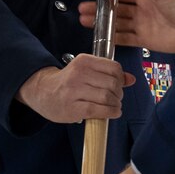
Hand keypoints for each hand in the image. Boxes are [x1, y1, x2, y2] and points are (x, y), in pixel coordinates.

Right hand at [16, 55, 133, 122]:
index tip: (118, 85)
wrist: (42, 92)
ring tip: (114, 105)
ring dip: (116, 104)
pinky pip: (100, 110)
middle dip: (119, 93)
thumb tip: (132, 79)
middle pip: (112, 84)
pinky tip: (113, 112)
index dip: (121, 78)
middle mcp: (79, 74)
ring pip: (107, 97)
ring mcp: (75, 91)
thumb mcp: (86, 71)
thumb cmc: (67, 82)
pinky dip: (111, 112)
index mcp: (83, 61)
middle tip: (117, 97)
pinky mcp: (73, 107)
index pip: (114, 68)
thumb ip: (108, 73)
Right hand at [79, 0, 174, 53]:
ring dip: (102, 22)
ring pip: (117, 23)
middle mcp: (141, 10)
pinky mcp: (144, 40)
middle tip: (83, 8)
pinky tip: (101, 36)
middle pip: (116, 9)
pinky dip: (113, 38)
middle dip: (99, 8)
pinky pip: (125, 38)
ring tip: (85, 21)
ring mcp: (141, 25)